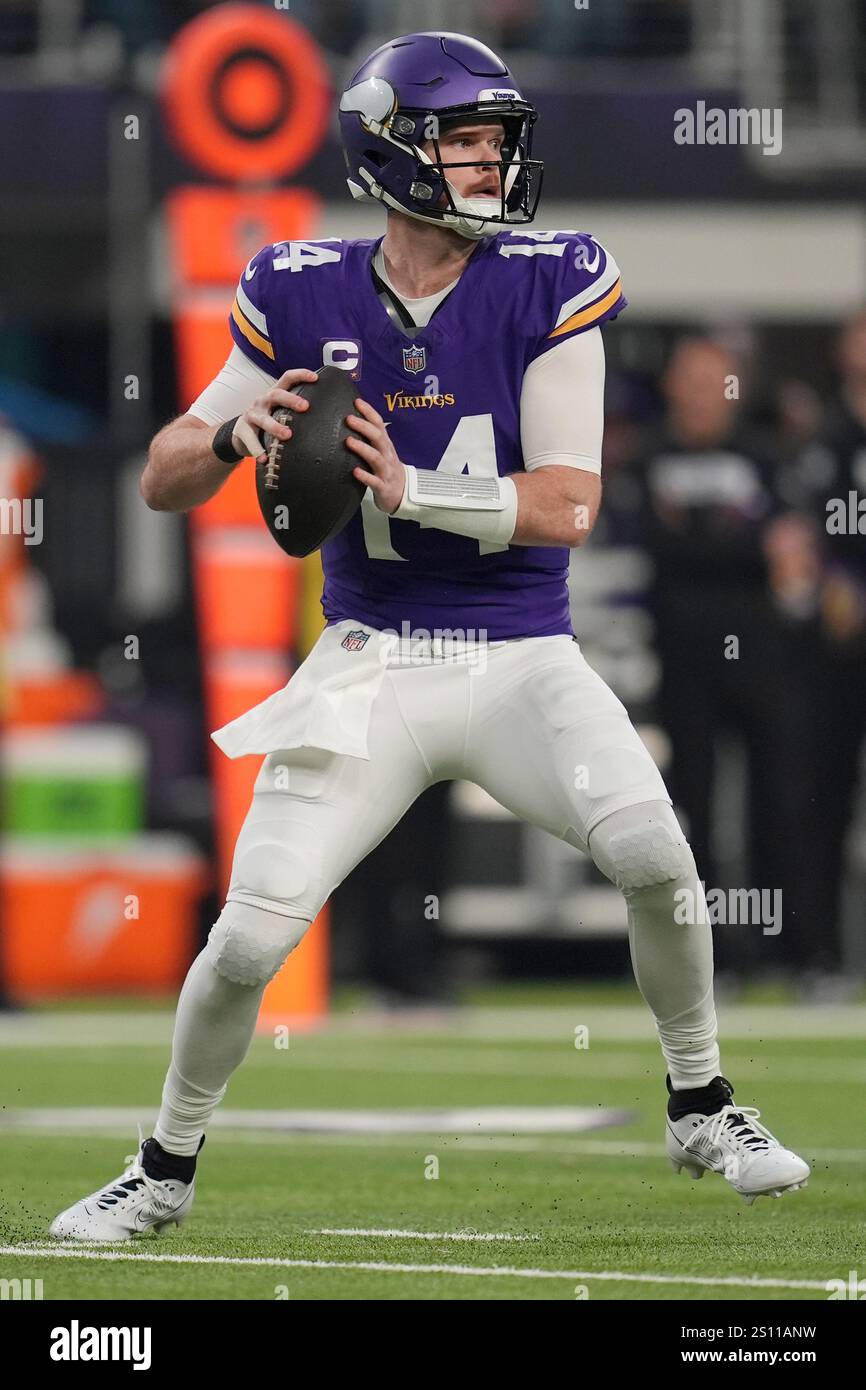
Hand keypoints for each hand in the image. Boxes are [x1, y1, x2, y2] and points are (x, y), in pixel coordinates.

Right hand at [231, 368, 318, 461]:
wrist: (241, 434)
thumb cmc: (268, 421)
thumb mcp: (280, 411)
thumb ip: (296, 410)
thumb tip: (328, 416)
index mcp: (274, 394)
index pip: (287, 378)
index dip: (300, 375)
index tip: (315, 378)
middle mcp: (263, 401)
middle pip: (276, 395)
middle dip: (291, 399)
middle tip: (305, 407)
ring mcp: (252, 415)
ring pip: (263, 419)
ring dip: (275, 426)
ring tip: (287, 435)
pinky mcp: (243, 430)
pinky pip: (250, 440)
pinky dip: (257, 450)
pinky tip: (264, 458)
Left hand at [345, 397, 405, 513]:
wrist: (402, 494)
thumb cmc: (387, 470)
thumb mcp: (382, 451)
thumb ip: (370, 438)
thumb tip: (351, 421)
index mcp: (386, 445)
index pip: (379, 424)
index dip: (369, 412)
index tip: (356, 402)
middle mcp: (387, 455)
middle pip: (378, 437)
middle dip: (364, 427)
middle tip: (348, 419)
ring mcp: (386, 471)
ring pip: (376, 457)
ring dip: (362, 448)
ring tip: (348, 441)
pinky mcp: (383, 487)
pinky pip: (374, 481)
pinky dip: (365, 476)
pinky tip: (355, 471)